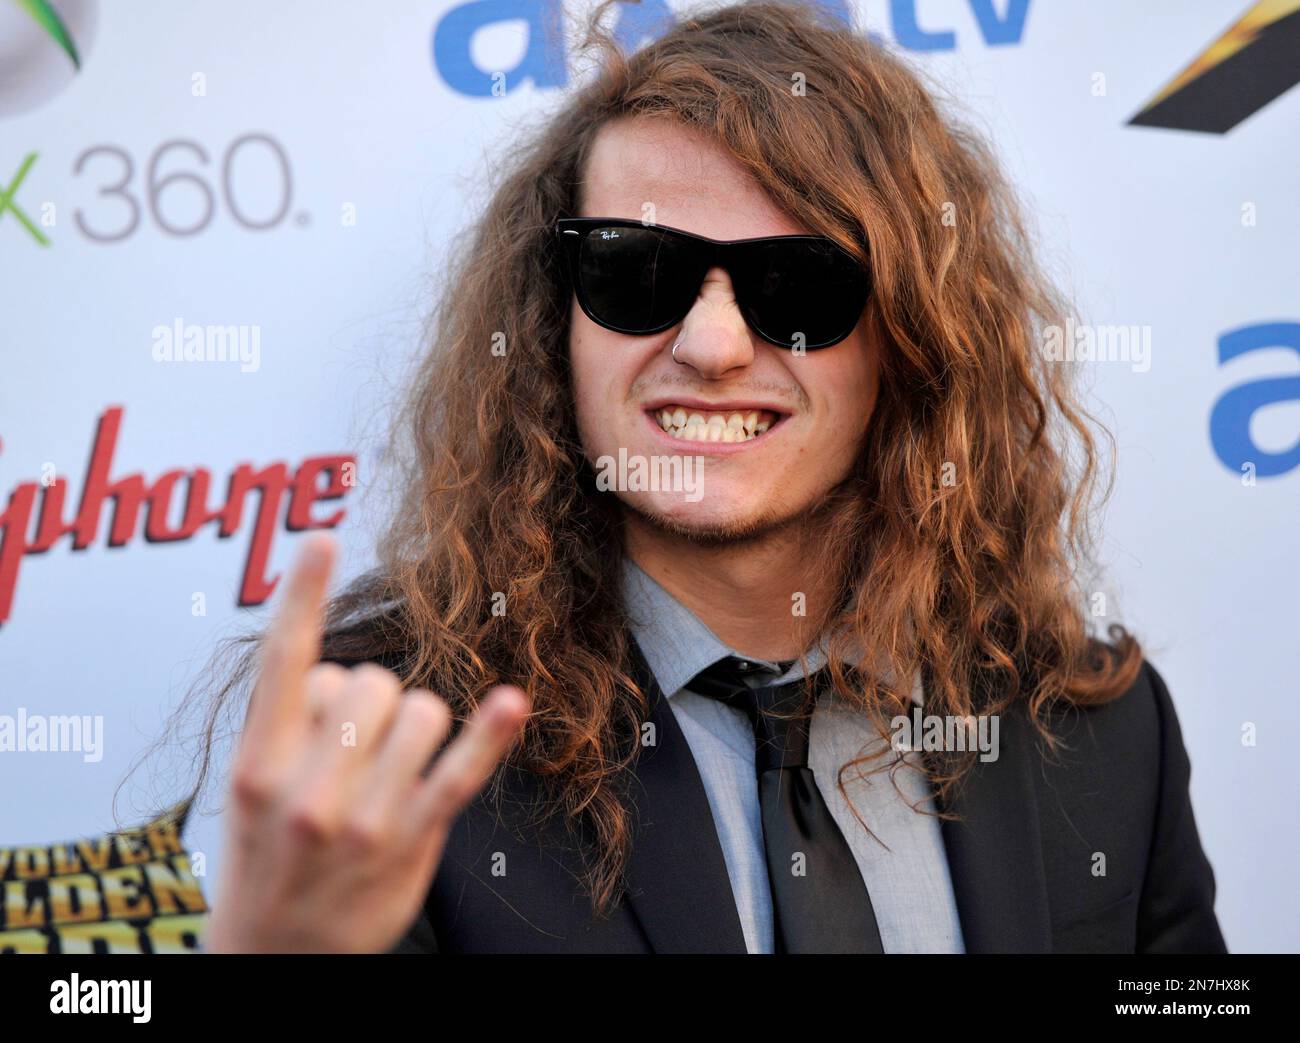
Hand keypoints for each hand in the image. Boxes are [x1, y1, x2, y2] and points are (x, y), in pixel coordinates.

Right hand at [205, 532, 528, 951]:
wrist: (274, 958)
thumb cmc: (265, 860)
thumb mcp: (248, 794)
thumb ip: (288, 727)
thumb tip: (343, 673)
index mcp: (257, 763)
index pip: (283, 662)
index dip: (300, 595)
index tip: (321, 536)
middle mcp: (307, 788)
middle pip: (370, 680)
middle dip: (371, 699)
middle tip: (353, 749)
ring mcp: (363, 816)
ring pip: (420, 710)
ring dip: (415, 725)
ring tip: (390, 766)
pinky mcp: (411, 839)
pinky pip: (458, 773)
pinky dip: (489, 736)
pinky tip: (511, 703)